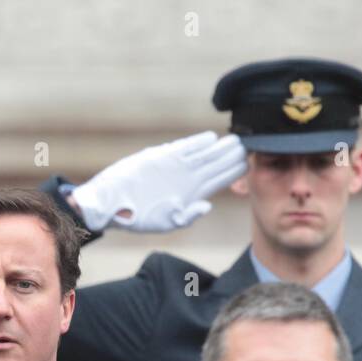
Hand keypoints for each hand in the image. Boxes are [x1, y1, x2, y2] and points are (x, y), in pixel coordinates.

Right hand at [70, 131, 246, 232]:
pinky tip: (210, 138)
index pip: (220, 180)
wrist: (111, 203)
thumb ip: (187, 216)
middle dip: (232, 156)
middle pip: (216, 165)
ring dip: (219, 148)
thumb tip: (207, 206)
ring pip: (203, 154)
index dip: (234, 172)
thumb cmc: (137, 218)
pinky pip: (182, 148)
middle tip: (250, 147)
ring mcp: (175, 166)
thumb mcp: (165, 222)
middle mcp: (187, 178)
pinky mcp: (161, 156)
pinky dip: (195, 143)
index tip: (249, 164)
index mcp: (193, 194)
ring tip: (235, 140)